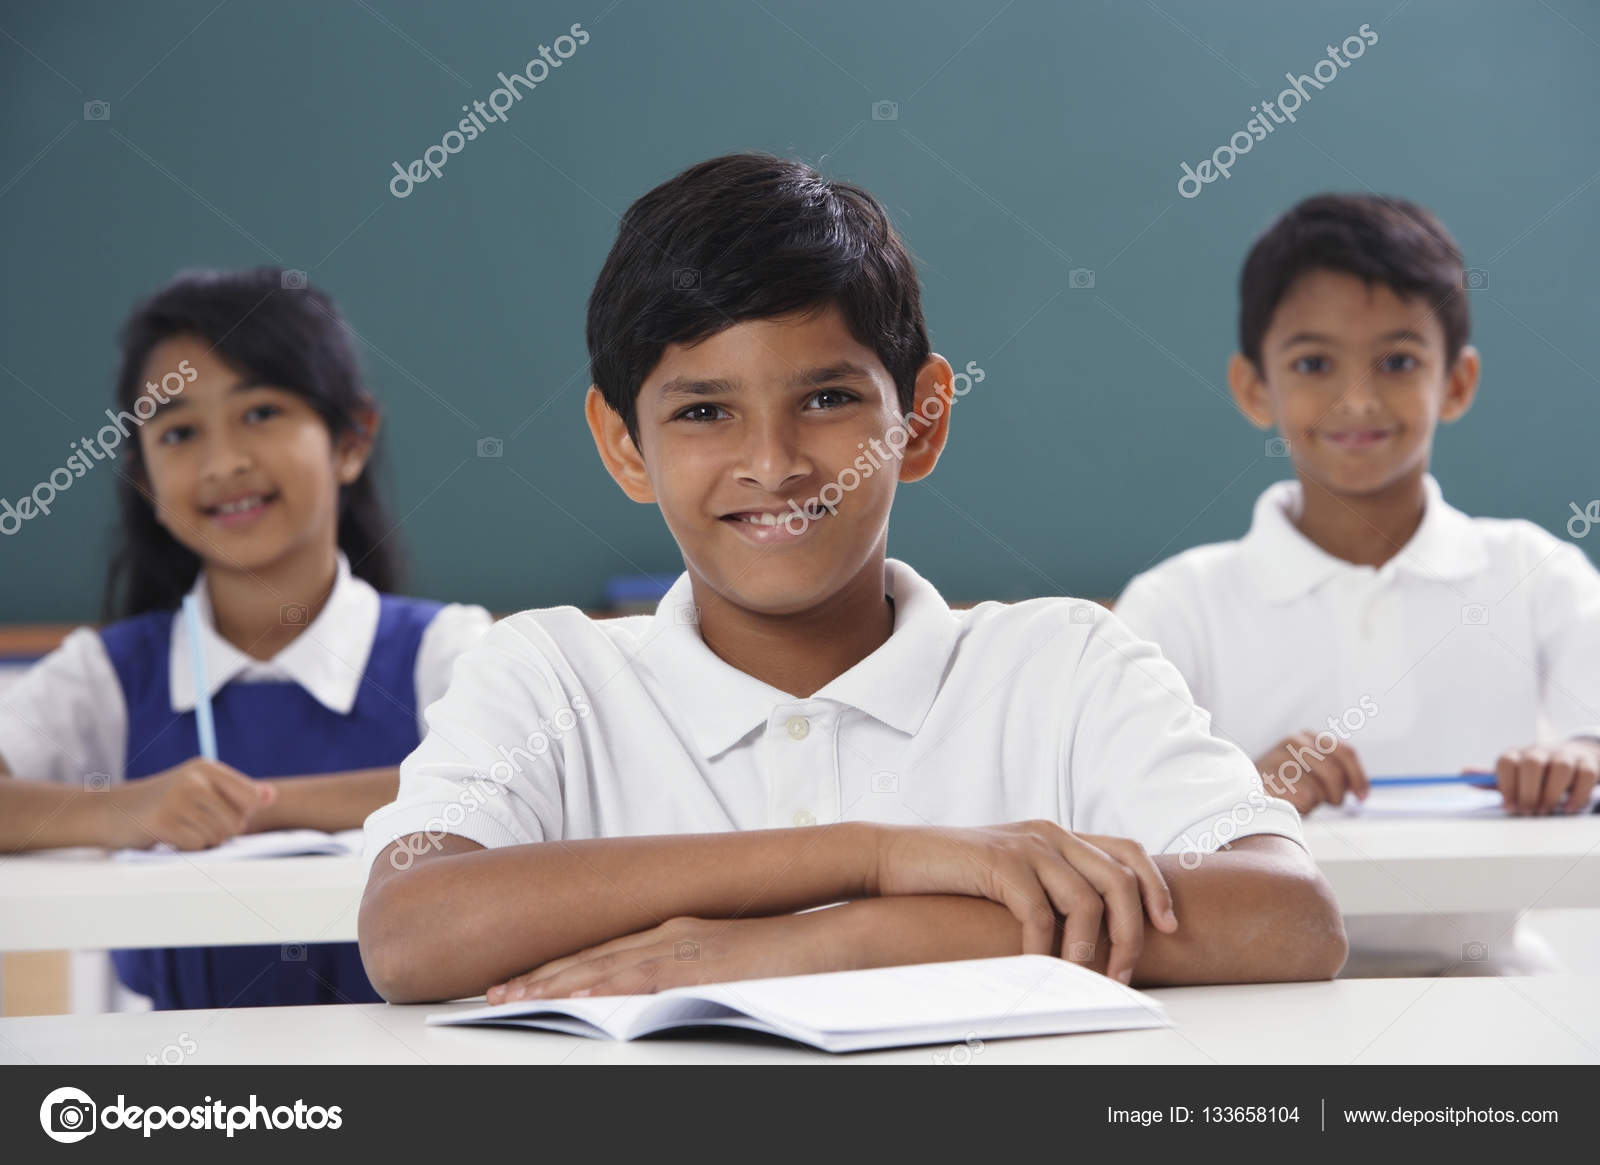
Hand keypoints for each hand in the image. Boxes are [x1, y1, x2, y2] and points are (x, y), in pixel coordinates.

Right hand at [99, 758, 274, 849]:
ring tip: (179, 829)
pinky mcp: (163, 821)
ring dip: (201, 841)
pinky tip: (168, 837)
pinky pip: (195, 846)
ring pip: (217, 837)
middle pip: (236, 823)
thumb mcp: (196, 787)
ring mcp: (178, 798)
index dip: (239, 815)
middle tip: (192, 825)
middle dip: (219, 832)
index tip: (217, 814)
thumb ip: (234, 792)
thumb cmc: (159, 802)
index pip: (251, 798)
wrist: (108, 811)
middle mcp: (195, 778)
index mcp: (206, 767)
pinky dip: (185, 848)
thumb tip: (271, 795)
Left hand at [485, 913, 838, 1002]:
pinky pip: (648, 977)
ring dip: (556, 982)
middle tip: (494, 993)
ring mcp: (689, 946)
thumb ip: (696, 974)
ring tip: (513, 997)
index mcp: (679, 933)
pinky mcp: (707, 963)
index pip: (604, 955)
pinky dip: (608, 985)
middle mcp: (675, 933)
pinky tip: (578, 997)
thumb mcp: (733, 965)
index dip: (557, 970)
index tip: (518, 984)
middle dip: (539, 977)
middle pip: (593, 958)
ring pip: (607, 966)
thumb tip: (664, 998)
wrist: (846, 939)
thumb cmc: (795, 956)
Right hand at [870, 821, 1175, 981]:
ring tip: (1082, 975)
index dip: (1157, 887)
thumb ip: (1049, 884)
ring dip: (1091, 946)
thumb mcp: (1012, 871)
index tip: (1169, 926)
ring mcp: (1026, 844)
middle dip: (1132, 931)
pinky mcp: (1000, 861)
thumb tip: (1091, 928)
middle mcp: (1050, 832)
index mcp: (1059, 833)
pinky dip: (1045, 945)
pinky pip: (1040, 912)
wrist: (896, 857)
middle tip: (1123, 970)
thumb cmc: (952, 874)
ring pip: (1087, 898)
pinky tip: (1037, 964)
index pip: (1129, 851)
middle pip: (1120, 878)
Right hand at [1257, 732, 1368, 814]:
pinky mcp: (1273, 778)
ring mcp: (1281, 759)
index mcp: (1306, 737)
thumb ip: (1332, 770)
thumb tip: (1362, 790)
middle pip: (1335, 774)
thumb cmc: (1282, 783)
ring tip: (1301, 799)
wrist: (1243, 790)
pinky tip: (1286, 801)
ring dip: (1316, 802)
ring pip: (1321, 790)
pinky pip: (1305, 800)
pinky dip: (1301, 807)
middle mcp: (1294, 742)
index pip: (1345, 753)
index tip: (1363, 796)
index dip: (1359, 776)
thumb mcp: (1308, 769)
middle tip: (1332, 803)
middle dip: (1338, 794)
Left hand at [1494, 740, 1599, 814]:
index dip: (1506, 786)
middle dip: (1528, 791)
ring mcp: (1565, 755)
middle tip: (1528, 811)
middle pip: (1532, 764)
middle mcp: (1540, 751)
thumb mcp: (1512, 775)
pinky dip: (1577, 794)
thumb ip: (1490, 778)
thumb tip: (1463, 774)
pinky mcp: (1587, 764)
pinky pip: (1585, 775)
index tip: (1509, 806)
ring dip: (1552, 793)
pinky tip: (1568, 808)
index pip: (1506, 762)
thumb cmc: (1536, 773)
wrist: (1573, 758)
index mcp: (1518, 754)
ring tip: (1546, 810)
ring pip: (1560, 767)